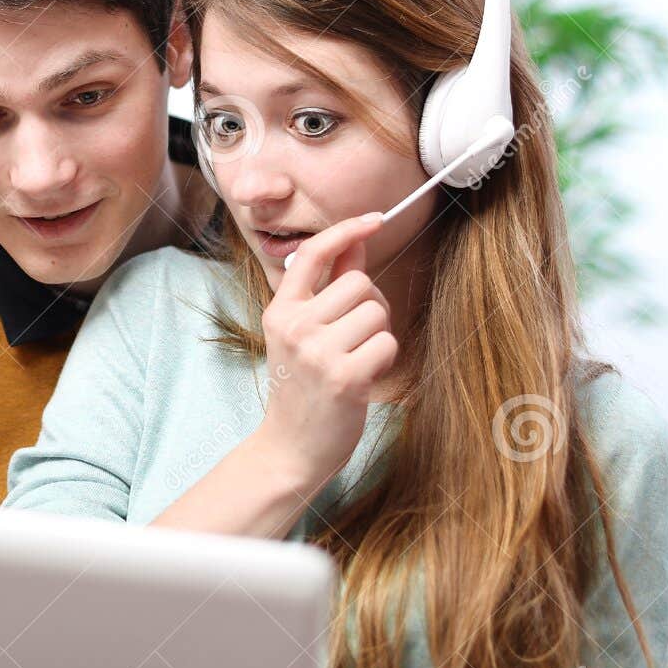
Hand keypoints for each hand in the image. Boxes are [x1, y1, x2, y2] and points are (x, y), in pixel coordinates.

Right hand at [256, 212, 397, 489]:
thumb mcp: (302, 335)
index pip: (315, 255)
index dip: (347, 231)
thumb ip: (326, 291)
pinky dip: (384, 359)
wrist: (290, 449)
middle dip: (371, 305)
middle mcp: (294, 326)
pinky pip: (386, 343)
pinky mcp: (344, 377)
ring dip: (378, 334)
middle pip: (359, 283)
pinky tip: (364, 377)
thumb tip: (355, 247)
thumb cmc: (301, 389)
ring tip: (358, 359)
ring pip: (376, 312)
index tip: (374, 219)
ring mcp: (317, 351)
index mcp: (280, 311)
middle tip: (358, 337)